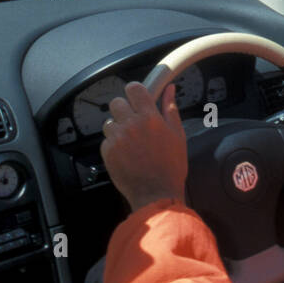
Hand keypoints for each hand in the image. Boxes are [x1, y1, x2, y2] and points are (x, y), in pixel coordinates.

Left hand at [100, 82, 187, 212]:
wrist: (157, 194)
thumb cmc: (170, 166)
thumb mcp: (178, 135)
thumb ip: (170, 109)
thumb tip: (170, 89)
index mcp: (150, 117)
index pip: (134, 88)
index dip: (134, 92)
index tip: (137, 98)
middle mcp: (131, 124)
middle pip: (117, 102)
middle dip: (124, 109)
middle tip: (133, 121)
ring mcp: (117, 138)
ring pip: (109, 122)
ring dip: (117, 128)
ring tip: (130, 142)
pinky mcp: (108, 152)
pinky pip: (106, 141)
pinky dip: (113, 145)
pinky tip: (125, 155)